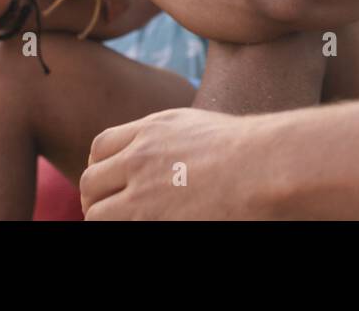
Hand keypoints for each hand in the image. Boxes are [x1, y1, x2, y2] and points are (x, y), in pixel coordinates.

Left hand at [80, 108, 271, 218]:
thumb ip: (169, 138)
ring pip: (97, 214)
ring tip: (128, 223)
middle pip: (90, 182)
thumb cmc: (252, 150)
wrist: (267, 167)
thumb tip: (162, 156)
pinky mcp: (151, 221)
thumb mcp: (200, 127)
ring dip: (106, 220)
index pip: (100, 148)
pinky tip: (149, 227)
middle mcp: (140, 157)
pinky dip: (124, 230)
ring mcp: (144, 192)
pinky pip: (117, 229)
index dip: (100, 167)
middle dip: (96, 198)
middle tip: (112, 210)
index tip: (112, 183)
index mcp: (152, 130)